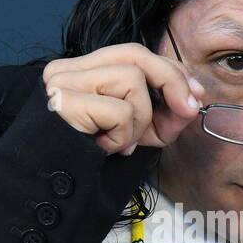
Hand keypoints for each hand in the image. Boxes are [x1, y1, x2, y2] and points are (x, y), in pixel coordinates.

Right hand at [42, 43, 206, 155]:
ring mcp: (62, 82)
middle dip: (171, 80)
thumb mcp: (132, 132)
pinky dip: (123, 135)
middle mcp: (67, 70)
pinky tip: (105, 148)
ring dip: (140, 119)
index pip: (133, 54)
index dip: (170, 70)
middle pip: (134, 53)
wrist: (48, 188)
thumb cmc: (87, 161)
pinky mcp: (63, 102)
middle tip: (188, 108)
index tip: (194, 93)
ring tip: (120, 143)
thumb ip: (159, 115)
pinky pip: (119, 111)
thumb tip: (192, 102)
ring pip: (131, 79)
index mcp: (80, 72)